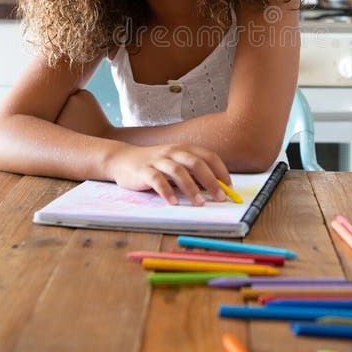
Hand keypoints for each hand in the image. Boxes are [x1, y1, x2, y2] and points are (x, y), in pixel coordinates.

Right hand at [105, 142, 231, 205]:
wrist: (122, 159)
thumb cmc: (154, 164)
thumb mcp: (175, 164)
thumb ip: (191, 173)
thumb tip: (213, 188)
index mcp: (183, 148)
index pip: (208, 156)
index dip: (221, 170)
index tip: (230, 186)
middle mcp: (173, 151)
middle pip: (196, 163)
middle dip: (211, 180)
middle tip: (221, 197)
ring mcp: (158, 160)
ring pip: (178, 171)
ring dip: (191, 188)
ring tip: (200, 203)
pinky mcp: (144, 170)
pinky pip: (157, 180)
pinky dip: (167, 191)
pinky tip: (173, 202)